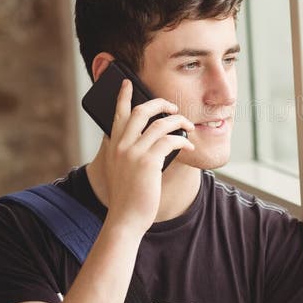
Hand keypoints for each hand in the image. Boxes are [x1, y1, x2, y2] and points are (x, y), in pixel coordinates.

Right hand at [104, 79, 195, 233]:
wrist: (125, 218)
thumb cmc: (127, 197)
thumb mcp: (121, 170)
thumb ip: (128, 152)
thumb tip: (149, 137)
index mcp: (113, 146)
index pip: (117, 114)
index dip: (123, 96)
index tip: (127, 83)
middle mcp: (121, 145)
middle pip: (141, 111)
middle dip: (160, 103)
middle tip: (172, 106)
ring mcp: (133, 152)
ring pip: (160, 124)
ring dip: (178, 122)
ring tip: (188, 126)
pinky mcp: (148, 162)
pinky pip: (170, 140)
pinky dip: (182, 139)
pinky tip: (188, 144)